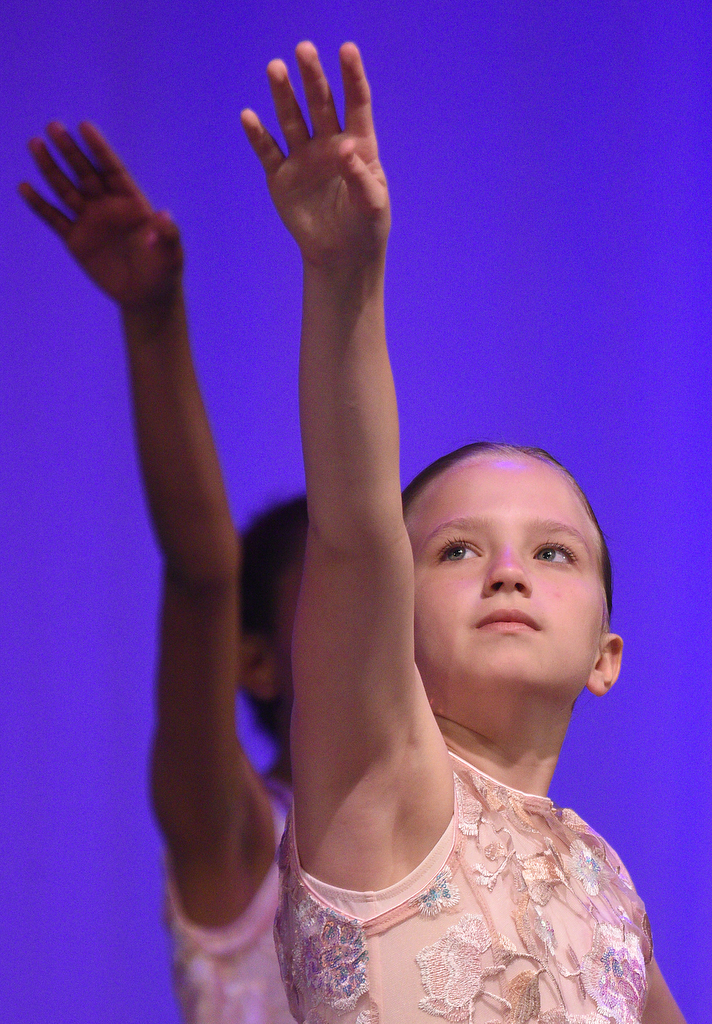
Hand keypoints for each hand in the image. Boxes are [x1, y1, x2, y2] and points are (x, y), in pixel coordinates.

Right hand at [19, 123, 181, 309]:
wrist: (145, 296)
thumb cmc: (163, 271)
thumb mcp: (171, 254)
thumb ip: (169, 233)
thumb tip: (164, 215)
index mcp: (131, 201)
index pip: (112, 169)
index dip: (99, 148)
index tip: (84, 126)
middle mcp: (107, 205)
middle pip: (85, 172)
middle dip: (70, 151)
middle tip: (53, 126)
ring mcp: (89, 220)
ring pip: (65, 189)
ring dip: (50, 168)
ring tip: (35, 144)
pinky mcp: (75, 239)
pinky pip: (54, 218)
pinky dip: (39, 204)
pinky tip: (25, 187)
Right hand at [241, 42, 389, 269]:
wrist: (341, 257)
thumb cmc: (365, 228)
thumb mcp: (372, 205)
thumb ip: (361, 176)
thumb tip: (346, 148)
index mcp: (358, 144)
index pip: (356, 104)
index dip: (352, 76)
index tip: (347, 49)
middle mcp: (328, 143)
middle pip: (320, 103)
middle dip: (312, 77)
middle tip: (304, 49)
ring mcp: (303, 158)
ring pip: (292, 120)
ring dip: (284, 96)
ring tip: (275, 68)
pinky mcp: (281, 176)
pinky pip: (268, 152)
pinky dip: (258, 135)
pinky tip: (249, 116)